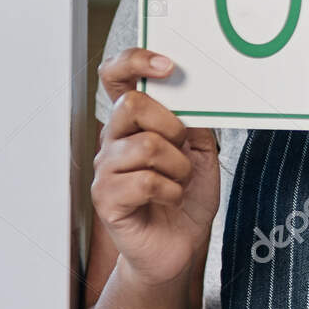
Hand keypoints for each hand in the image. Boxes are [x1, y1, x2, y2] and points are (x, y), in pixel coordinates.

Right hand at [93, 48, 219, 288]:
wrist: (178, 247)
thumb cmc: (185, 198)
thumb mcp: (203, 150)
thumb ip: (196, 119)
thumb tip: (198, 89)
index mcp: (134, 123)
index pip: (115, 77)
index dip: (134, 62)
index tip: (167, 65)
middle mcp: (113, 141)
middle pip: (131, 105)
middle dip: (171, 126)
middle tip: (182, 149)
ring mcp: (105, 170)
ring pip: (145, 146)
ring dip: (177, 166)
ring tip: (179, 181)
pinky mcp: (106, 199)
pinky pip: (145, 181)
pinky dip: (171, 190)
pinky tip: (171, 198)